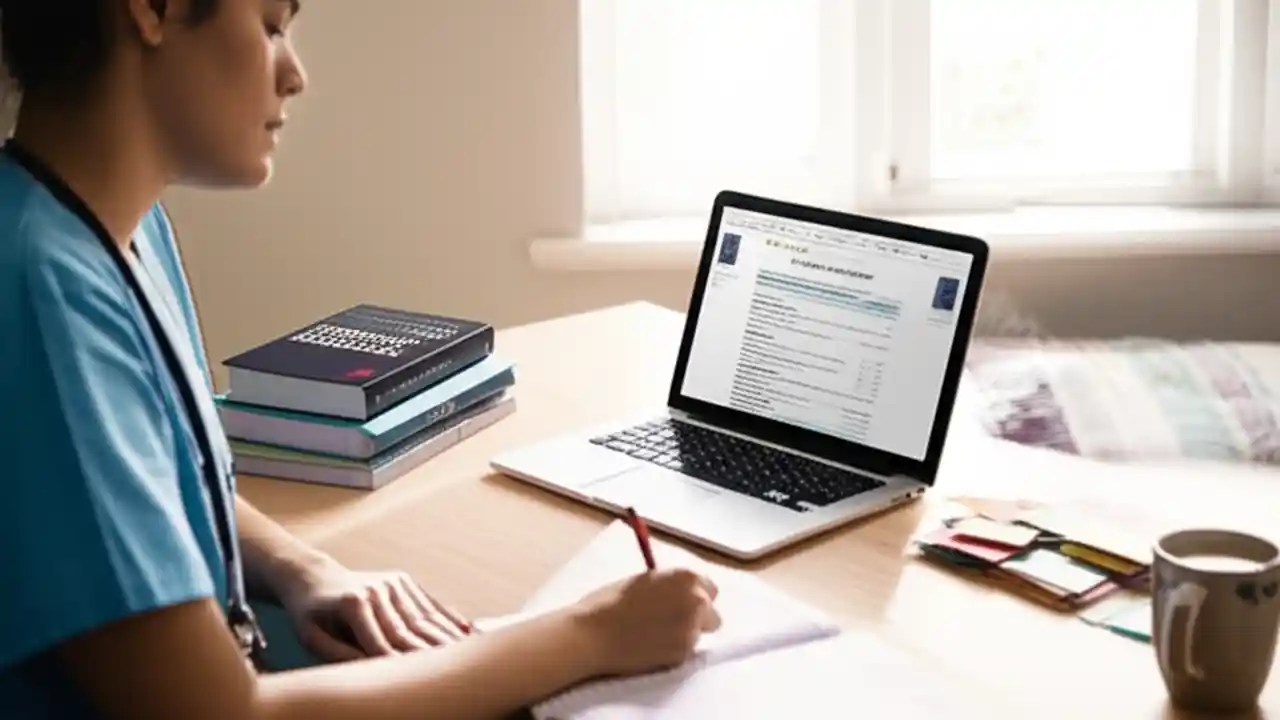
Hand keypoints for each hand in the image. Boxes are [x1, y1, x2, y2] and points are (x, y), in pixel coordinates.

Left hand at [278, 561, 471, 661]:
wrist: (314, 577)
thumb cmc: (311, 615)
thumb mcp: (311, 638)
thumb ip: (338, 654)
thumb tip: (370, 670)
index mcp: (353, 603)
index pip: (382, 642)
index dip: (401, 663)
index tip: (419, 683)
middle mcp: (377, 589)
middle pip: (410, 630)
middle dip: (433, 653)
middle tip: (456, 675)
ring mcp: (393, 582)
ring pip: (425, 617)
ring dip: (448, 637)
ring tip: (470, 656)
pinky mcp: (403, 580)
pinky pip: (429, 603)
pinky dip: (448, 618)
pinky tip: (467, 631)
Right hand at [573, 568, 720, 676]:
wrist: (592, 634)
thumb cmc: (610, 602)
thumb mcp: (644, 580)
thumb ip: (669, 585)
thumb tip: (679, 592)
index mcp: (686, 577)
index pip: (709, 588)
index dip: (694, 595)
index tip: (681, 602)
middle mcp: (696, 602)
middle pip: (711, 613)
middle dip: (696, 617)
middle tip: (670, 621)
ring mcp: (692, 630)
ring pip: (699, 634)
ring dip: (684, 634)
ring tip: (656, 635)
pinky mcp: (683, 655)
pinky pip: (687, 651)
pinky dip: (674, 650)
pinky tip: (651, 646)